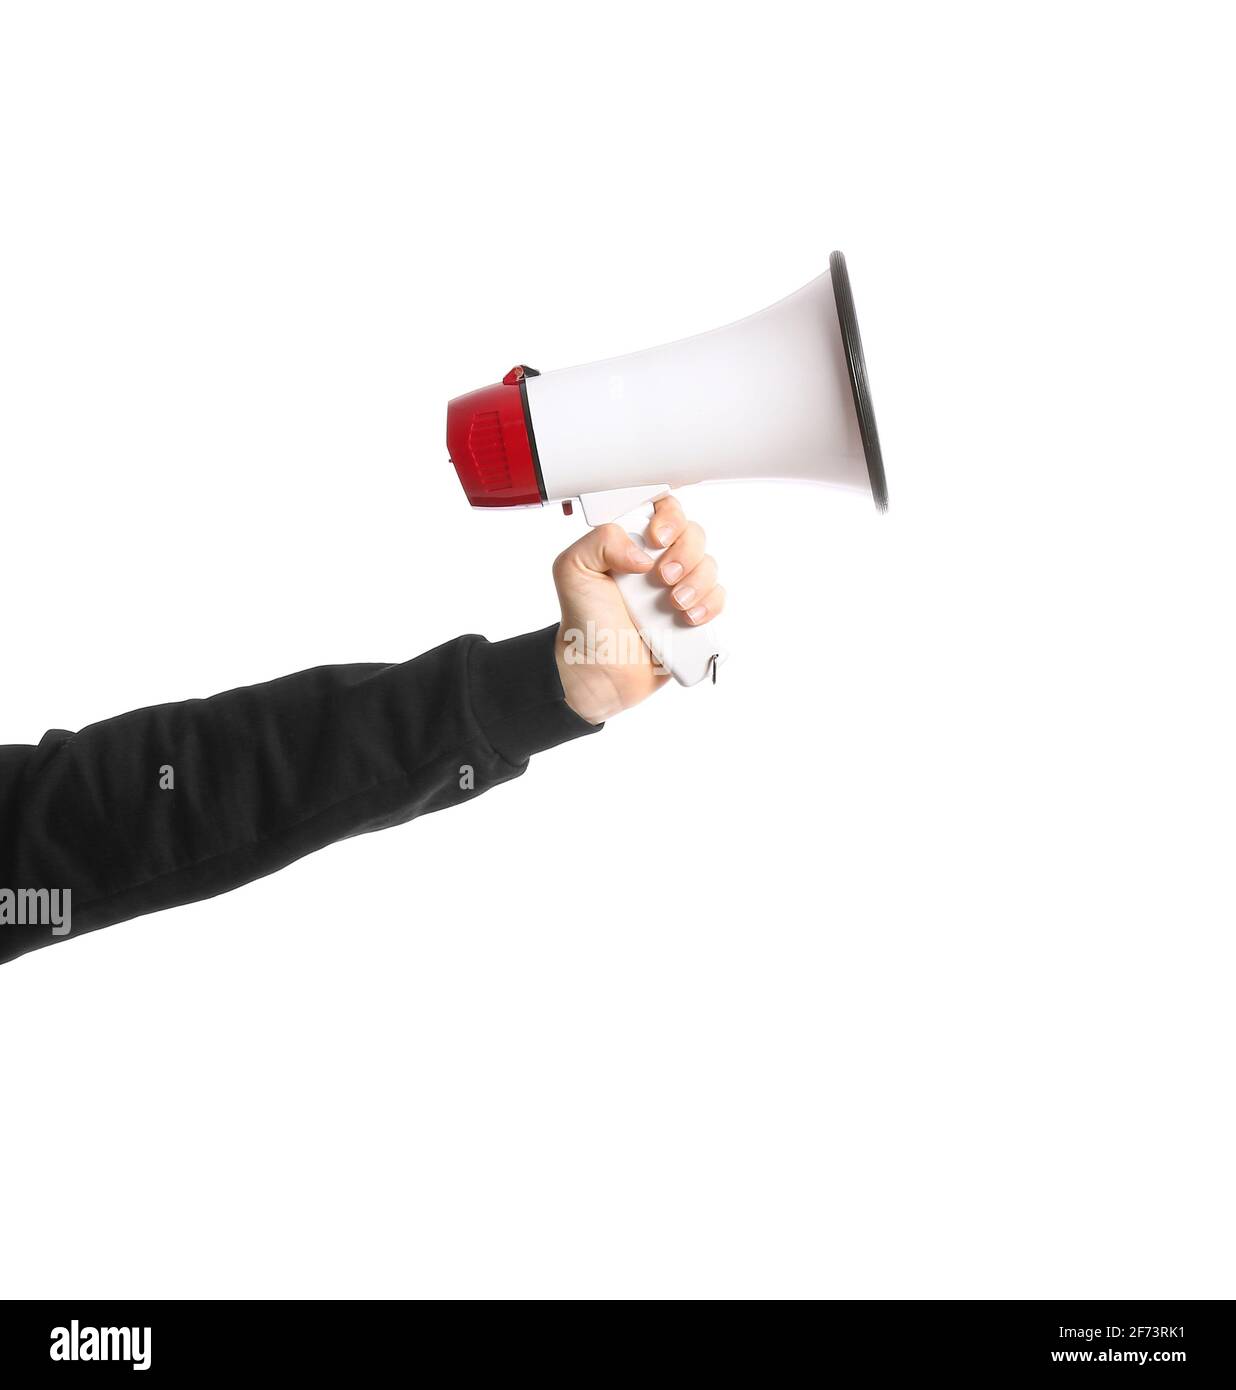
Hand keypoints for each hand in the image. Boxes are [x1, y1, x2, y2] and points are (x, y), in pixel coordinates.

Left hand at [552, 495, 725, 722]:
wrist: (596, 671)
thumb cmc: (583, 621)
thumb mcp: (572, 570)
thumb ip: (600, 541)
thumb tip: (643, 552)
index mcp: (631, 543)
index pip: (662, 509)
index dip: (669, 516)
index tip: (656, 538)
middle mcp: (657, 561)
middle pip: (693, 534)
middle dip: (684, 553)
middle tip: (662, 578)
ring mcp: (677, 587)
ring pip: (709, 566)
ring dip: (696, 582)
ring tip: (673, 604)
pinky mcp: (692, 615)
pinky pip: (717, 598)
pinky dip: (708, 605)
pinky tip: (687, 618)